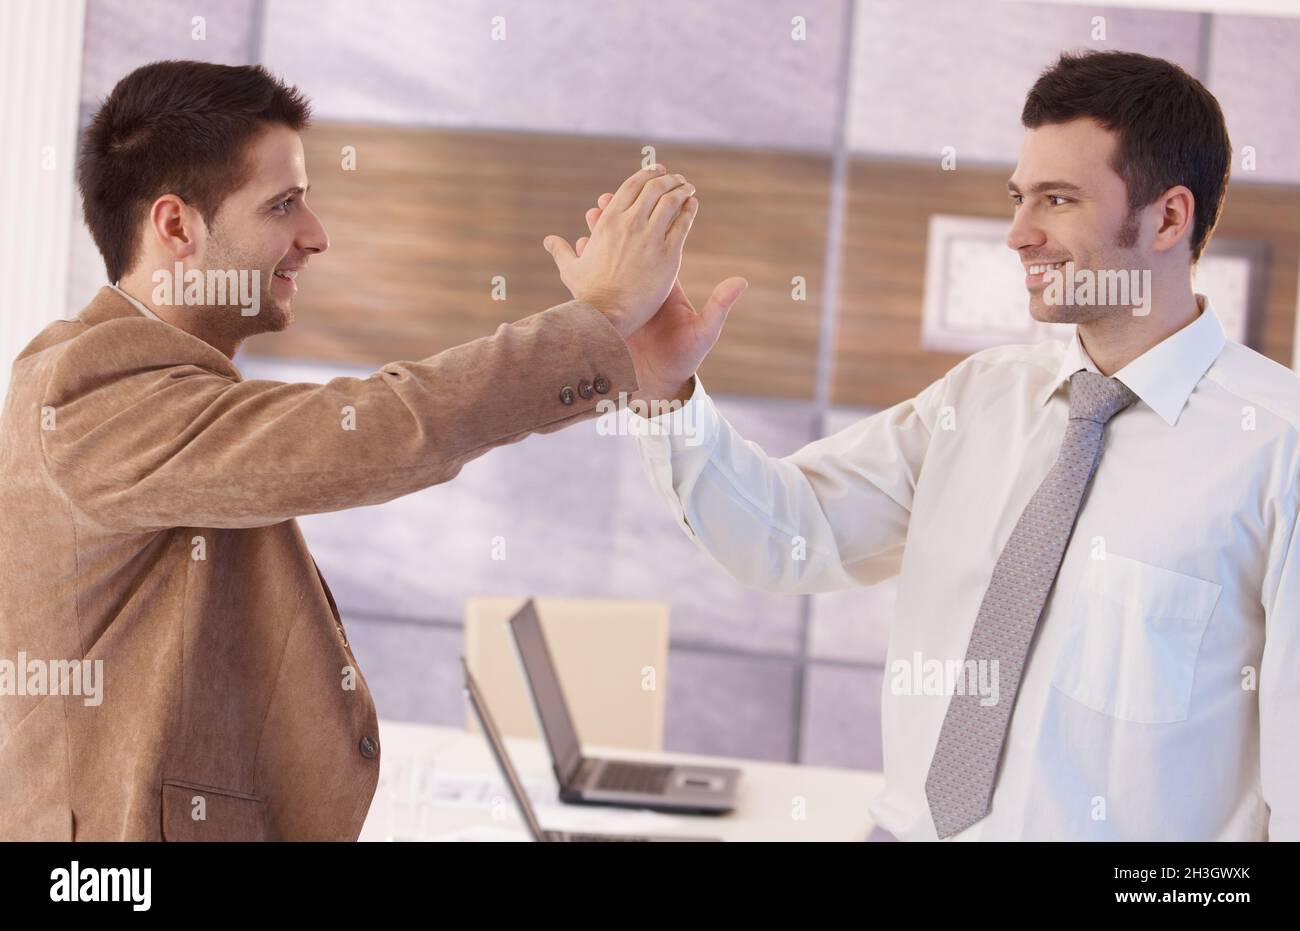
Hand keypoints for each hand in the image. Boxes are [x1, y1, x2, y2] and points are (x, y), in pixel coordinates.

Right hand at [543, 164, 697, 338]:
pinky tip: (692, 205)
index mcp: (608, 222)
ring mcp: (650, 238)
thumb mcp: (571, 270)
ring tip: (688, 187)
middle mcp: (629, 224)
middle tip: (675, 177)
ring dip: (681, 190)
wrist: (606, 317)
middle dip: (667, 178)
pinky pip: (682, 224)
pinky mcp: (668, 255)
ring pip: (671, 201)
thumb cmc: (588, 296)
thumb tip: (549, 241)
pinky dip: (689, 210)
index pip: (631, 187)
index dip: (646, 174)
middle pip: (654, 188)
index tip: (656, 170)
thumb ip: (561, 252)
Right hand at [577, 192, 746, 411]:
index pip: (658, 245)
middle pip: (631, 246)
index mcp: (668, 285)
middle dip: (619, 223)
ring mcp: (627, 297)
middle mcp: (647, 286)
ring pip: (611, 260)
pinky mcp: (612, 310)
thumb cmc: (684, 359)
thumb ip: (719, 307)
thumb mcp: (703, 331)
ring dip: (600, 238)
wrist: (659, 384)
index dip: (651, 223)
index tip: (648, 202)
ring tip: (591, 215)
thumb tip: (741, 281)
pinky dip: (588, 264)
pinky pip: (598, 282)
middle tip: (604, 201)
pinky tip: (577, 246)